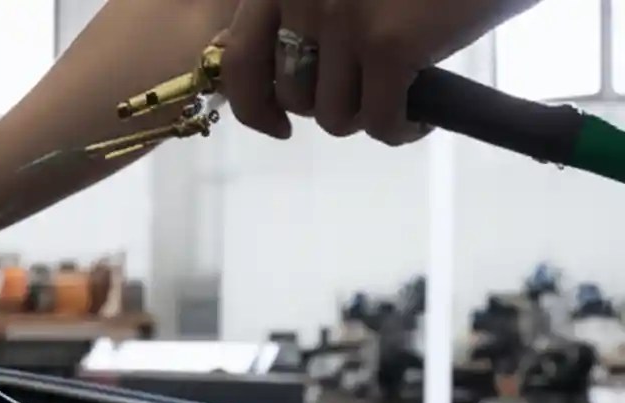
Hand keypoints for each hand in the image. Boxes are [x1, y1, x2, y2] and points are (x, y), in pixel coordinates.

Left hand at [219, 0, 535, 144]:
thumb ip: (309, 4)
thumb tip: (285, 67)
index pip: (239, 56)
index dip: (252, 103)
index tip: (278, 124)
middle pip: (292, 93)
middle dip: (330, 105)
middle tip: (369, 96)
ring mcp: (341, 18)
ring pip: (334, 114)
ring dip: (368, 117)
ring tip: (401, 98)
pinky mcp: (389, 44)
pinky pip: (381, 120)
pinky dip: (402, 129)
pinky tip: (424, 117)